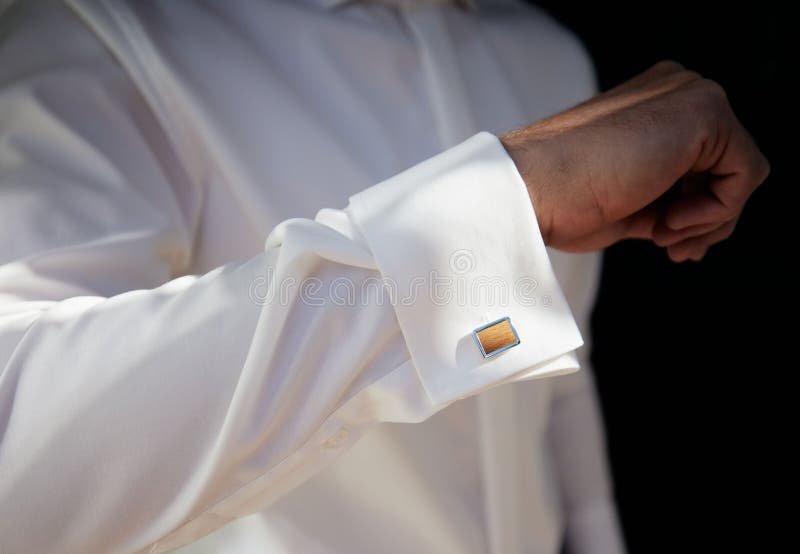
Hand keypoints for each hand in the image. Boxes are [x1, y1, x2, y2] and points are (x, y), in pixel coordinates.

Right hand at [501, 61, 768, 261]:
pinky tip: (670, 221)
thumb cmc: (560, 202)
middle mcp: (672, 89)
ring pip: (740, 170)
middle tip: (674, 249)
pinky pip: (745, 173)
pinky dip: (716, 211)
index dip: (693, 209)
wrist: (528, 191)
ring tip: (664, 235)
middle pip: (725, 163)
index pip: (700, 160)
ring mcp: (688, 94)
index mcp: (648, 103)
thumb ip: (663, 196)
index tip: (667, 242)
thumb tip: (699, 226)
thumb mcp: (623, 199)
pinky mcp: (703, 113)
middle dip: (706, 216)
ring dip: (709, 219)